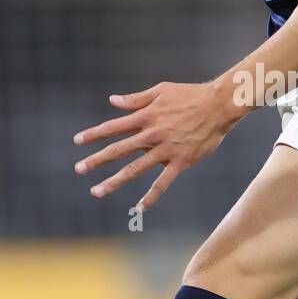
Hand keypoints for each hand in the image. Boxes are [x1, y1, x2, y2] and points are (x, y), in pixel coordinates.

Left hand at [73, 80, 241, 210]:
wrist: (219, 105)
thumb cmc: (190, 94)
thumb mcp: (161, 90)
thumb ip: (135, 99)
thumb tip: (112, 100)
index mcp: (145, 116)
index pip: (113, 127)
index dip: (94, 134)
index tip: (77, 141)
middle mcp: (151, 134)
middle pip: (118, 150)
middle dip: (96, 160)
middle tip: (79, 169)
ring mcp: (165, 150)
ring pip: (134, 169)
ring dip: (114, 180)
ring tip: (96, 191)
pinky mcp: (180, 162)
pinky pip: (162, 183)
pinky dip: (150, 196)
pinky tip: (139, 208)